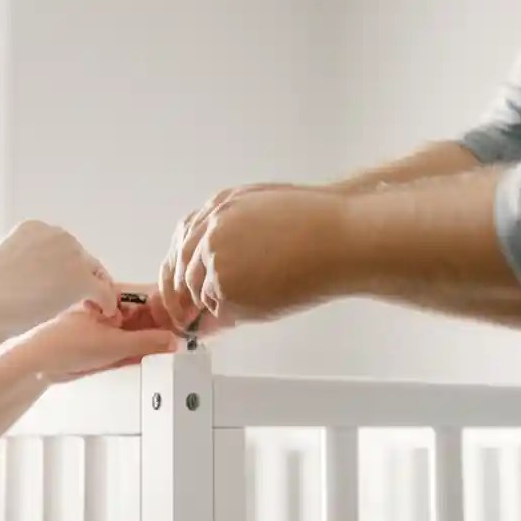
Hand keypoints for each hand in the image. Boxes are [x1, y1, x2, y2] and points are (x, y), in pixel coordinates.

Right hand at [0, 219, 116, 332]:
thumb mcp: (7, 266)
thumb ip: (30, 264)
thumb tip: (44, 280)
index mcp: (35, 226)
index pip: (63, 246)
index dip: (67, 267)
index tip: (66, 285)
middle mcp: (56, 234)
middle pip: (82, 257)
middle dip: (84, 278)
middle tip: (85, 300)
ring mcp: (70, 255)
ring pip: (95, 273)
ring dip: (96, 290)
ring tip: (94, 307)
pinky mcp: (81, 279)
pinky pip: (103, 291)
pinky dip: (106, 302)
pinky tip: (103, 313)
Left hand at [10, 299, 178, 382]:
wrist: (37, 364)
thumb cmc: (61, 345)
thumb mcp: (112, 345)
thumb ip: (146, 344)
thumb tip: (173, 341)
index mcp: (111, 296)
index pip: (150, 297)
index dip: (171, 306)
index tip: (191, 315)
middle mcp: (111, 309)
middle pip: (149, 315)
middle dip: (168, 325)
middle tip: (189, 336)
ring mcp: (109, 327)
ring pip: (142, 331)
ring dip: (156, 340)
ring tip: (177, 346)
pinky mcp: (105, 344)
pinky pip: (131, 345)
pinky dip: (143, 352)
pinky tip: (156, 356)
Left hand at [158, 185, 347, 329]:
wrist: (339, 239)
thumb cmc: (318, 222)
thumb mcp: (267, 205)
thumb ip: (236, 225)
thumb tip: (221, 256)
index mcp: (219, 207)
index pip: (183, 241)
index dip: (181, 267)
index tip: (180, 283)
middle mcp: (210, 231)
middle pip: (183, 272)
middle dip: (185, 295)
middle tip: (191, 314)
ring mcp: (215, 259)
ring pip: (201, 294)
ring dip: (217, 305)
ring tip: (251, 303)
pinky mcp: (225, 286)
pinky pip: (219, 310)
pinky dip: (233, 315)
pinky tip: (259, 307)